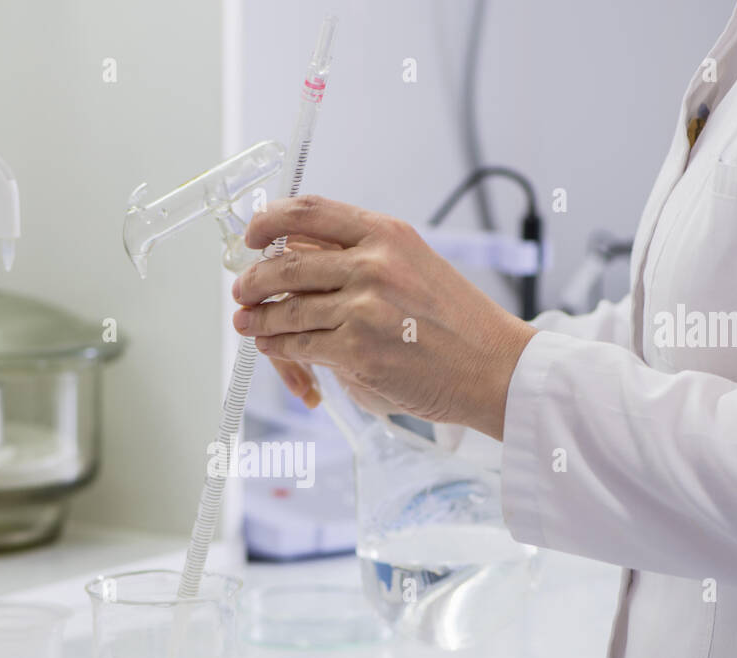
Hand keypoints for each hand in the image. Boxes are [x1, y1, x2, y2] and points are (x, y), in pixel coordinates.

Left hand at [232, 196, 536, 439]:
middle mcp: (373, 264)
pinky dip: (280, 347)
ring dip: (259, 320)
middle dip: (254, 280)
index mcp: (386, 234)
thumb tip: (301, 256)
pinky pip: (300, 344)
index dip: (269, 220)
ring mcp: (363, 307)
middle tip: (243, 290)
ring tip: (248, 323)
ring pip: (288, 309)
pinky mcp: (357, 350)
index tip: (253, 235)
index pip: (309, 211)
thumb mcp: (416, 265)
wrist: (493, 368)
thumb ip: (365, 257)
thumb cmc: (458, 323)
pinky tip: (272, 346)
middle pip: (287, 263)